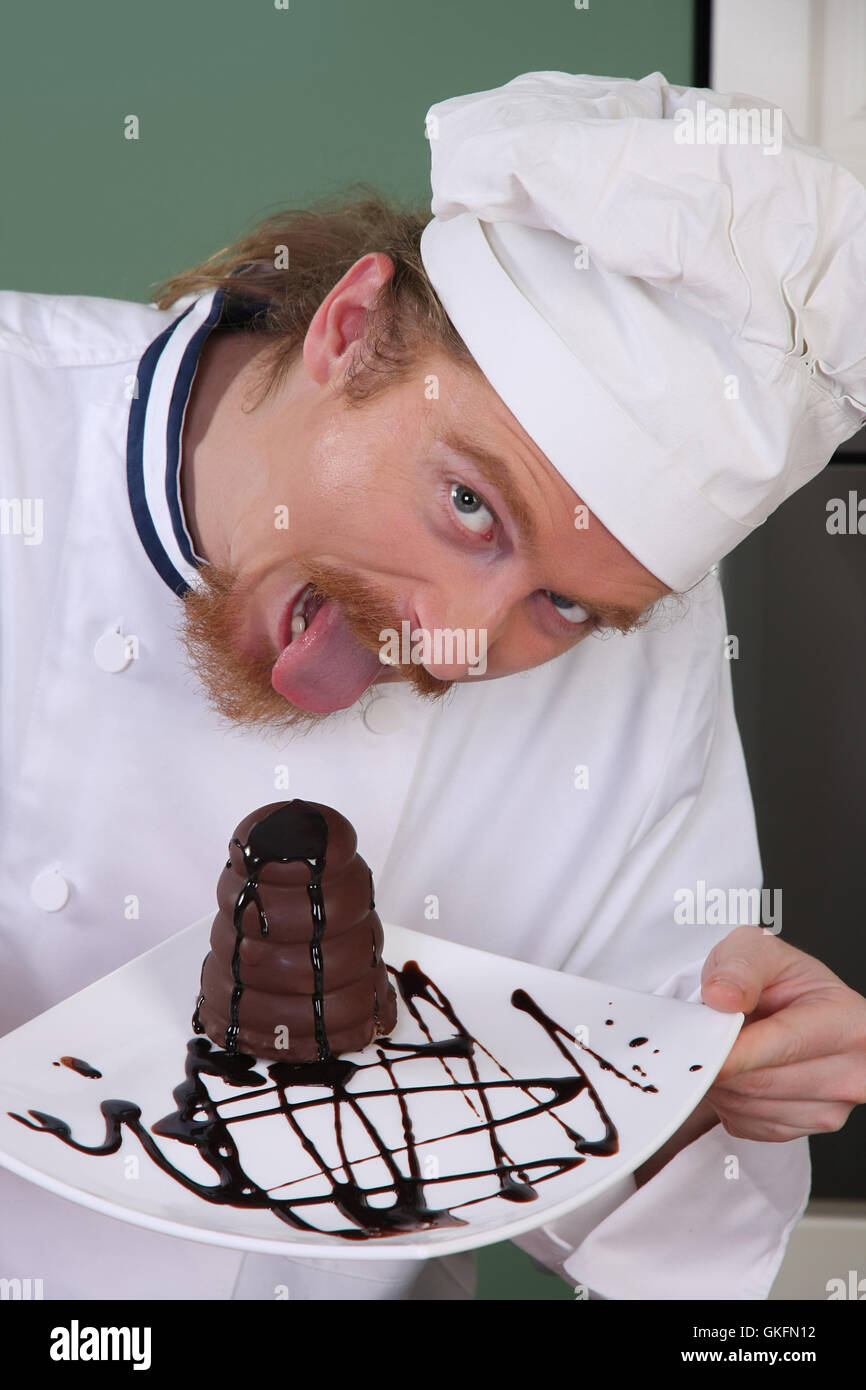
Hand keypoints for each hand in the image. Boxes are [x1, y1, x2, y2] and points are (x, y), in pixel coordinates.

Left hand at [700, 924, 865, 1140]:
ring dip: (719, 1081)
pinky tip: (734, 1071)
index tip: (700, 1053)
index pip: (785, 1044)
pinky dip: (726, 1101)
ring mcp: (831, 1107)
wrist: (784, 1004)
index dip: (736, 1050)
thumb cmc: (775, 977)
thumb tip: (722, 997)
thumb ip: (740, 967)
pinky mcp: (803, 1128)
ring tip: (721, 1047)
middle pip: (762, 1081)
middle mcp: (852, 1071)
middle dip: (719, 1062)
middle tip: (697, 1037)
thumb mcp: (756, 948)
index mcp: (850, 1020)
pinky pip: (747, 1124)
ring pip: (749, 1107)